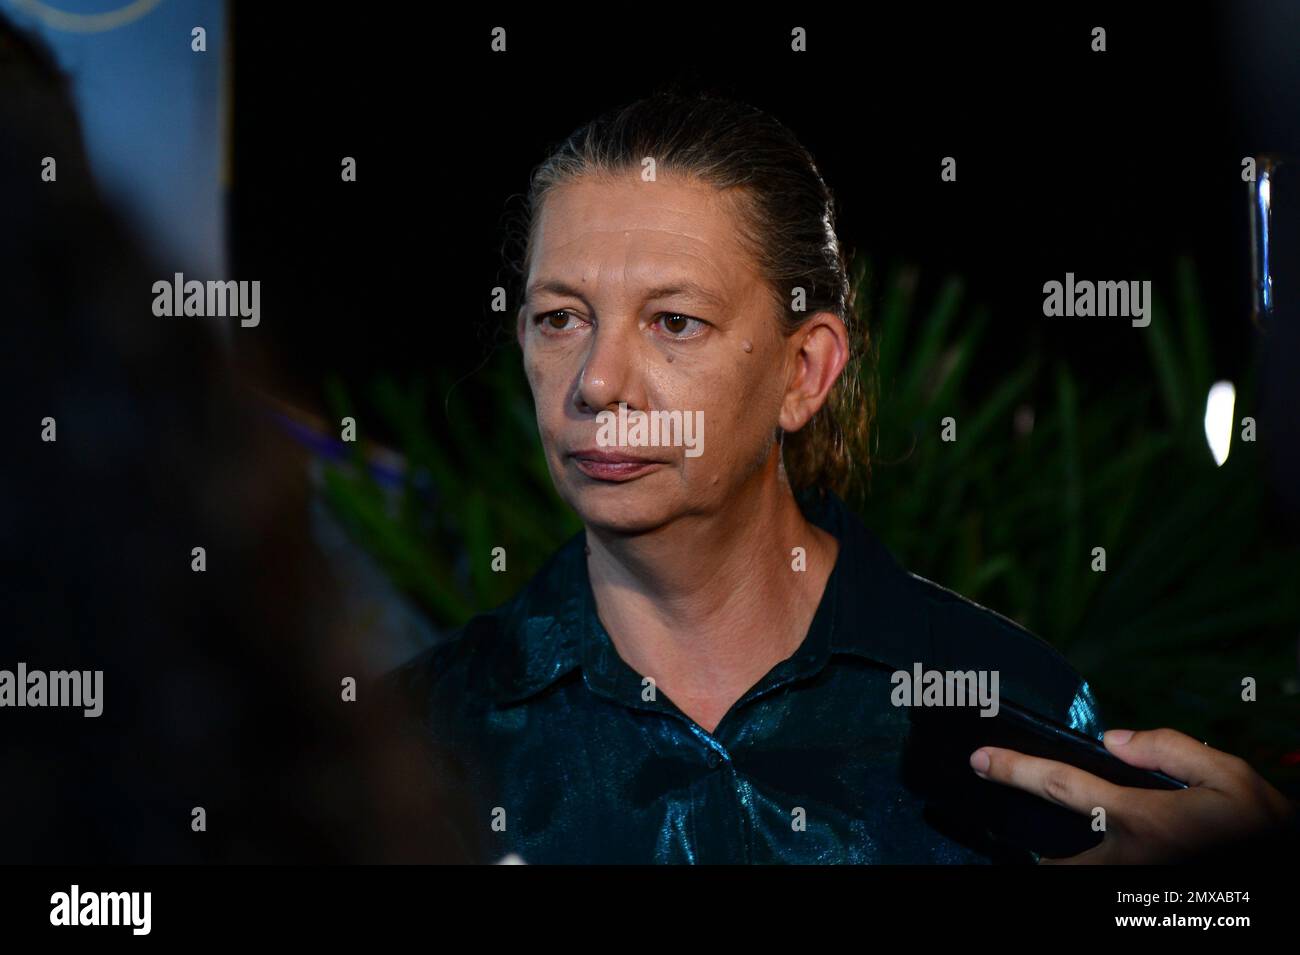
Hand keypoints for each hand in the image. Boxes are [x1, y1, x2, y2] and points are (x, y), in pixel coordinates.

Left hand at [969, 727, 1297, 862]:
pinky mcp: (1138, 905)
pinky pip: (1091, 887)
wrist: (1290, 872)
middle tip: (1022, 829)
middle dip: (1031, 846)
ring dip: (1056, 866)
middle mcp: (1128, 860)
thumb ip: (1169, 748)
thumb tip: (1114, 739)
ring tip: (1051, 846)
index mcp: (1144, 819)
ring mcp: (1131, 888)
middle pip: (1052, 858)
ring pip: (1070, 880)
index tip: (980, 758)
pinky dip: (1080, 872)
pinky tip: (1079, 856)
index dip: (1014, 768)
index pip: (1061, 785)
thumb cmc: (1261, 830)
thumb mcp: (1229, 775)